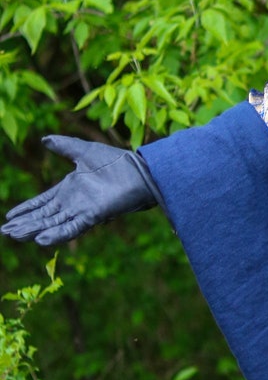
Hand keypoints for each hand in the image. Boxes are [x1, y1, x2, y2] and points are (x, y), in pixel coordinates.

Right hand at [2, 136, 159, 245]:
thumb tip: (44, 139)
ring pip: (53, 224)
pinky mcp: (93, 215)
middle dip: (24, 223)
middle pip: (44, 216)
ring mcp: (82, 210)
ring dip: (34, 229)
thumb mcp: (84, 151)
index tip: (9, 216)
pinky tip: (40, 240)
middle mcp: (74, 202)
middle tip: (5, 231)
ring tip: (15, 235)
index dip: (26, 209)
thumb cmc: (117, 161)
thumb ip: (64, 146)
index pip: (43, 202)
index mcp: (70, 188)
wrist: (140, 170)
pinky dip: (56, 234)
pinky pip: (72, 228)